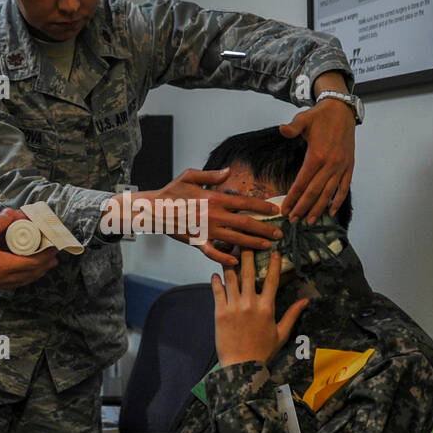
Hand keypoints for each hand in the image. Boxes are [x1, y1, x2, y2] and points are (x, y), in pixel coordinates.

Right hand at [0, 210, 57, 288]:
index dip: (46, 255)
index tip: (54, 247)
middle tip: (54, 256)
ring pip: (20, 281)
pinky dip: (20, 275)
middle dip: (44, 265)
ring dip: (34, 272)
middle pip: (30, 275)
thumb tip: (14, 214)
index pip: (32, 263)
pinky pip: (10, 282)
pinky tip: (20, 268)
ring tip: (43, 264)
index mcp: (0, 267)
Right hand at [106, 168, 282, 267]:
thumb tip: (228, 171)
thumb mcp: (190, 176)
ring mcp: (206, 230)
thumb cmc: (172, 192)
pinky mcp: (197, 242)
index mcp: (214, 198)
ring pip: (235, 239)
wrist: (153, 209)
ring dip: (253, 243)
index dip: (262, 207)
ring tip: (267, 246)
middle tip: (279, 233)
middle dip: (265, 229)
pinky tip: (236, 261)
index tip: (275, 210)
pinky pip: (213, 253)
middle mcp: (214, 216)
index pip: (245, 202)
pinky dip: (225, 258)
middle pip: (245, 223)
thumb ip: (211, 174)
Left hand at [210, 250, 308, 366]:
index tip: (273, 250)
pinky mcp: (220, 313)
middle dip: (248, 254)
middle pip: (249, 272)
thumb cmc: (263, 351)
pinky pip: (217, 291)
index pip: (272, 280)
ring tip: (228, 250)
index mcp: (267, 308)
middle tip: (246, 240)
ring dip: (230, 262)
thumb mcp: (281, 333)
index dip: (273, 263)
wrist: (241, 366)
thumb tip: (305, 300)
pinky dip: (216, 281)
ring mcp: (234, 307)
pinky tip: (216, 273)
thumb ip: (292, 314)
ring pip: (231, 278)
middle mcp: (250, 304)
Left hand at [278, 72, 355, 222]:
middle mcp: (330, 164)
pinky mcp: (349, 166)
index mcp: (317, 155)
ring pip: (329, 193)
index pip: (302, 182)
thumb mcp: (304, 118)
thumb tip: (283, 130)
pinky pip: (344, 187)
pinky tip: (331, 211)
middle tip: (293, 221)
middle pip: (314, 192)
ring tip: (310, 221)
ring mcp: (341, 166)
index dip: (292, 198)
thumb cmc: (320, 116)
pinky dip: (338, 200)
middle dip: (303, 208)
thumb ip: (293, 127)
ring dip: (319, 208)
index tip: (284, 210)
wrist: (342, 110)